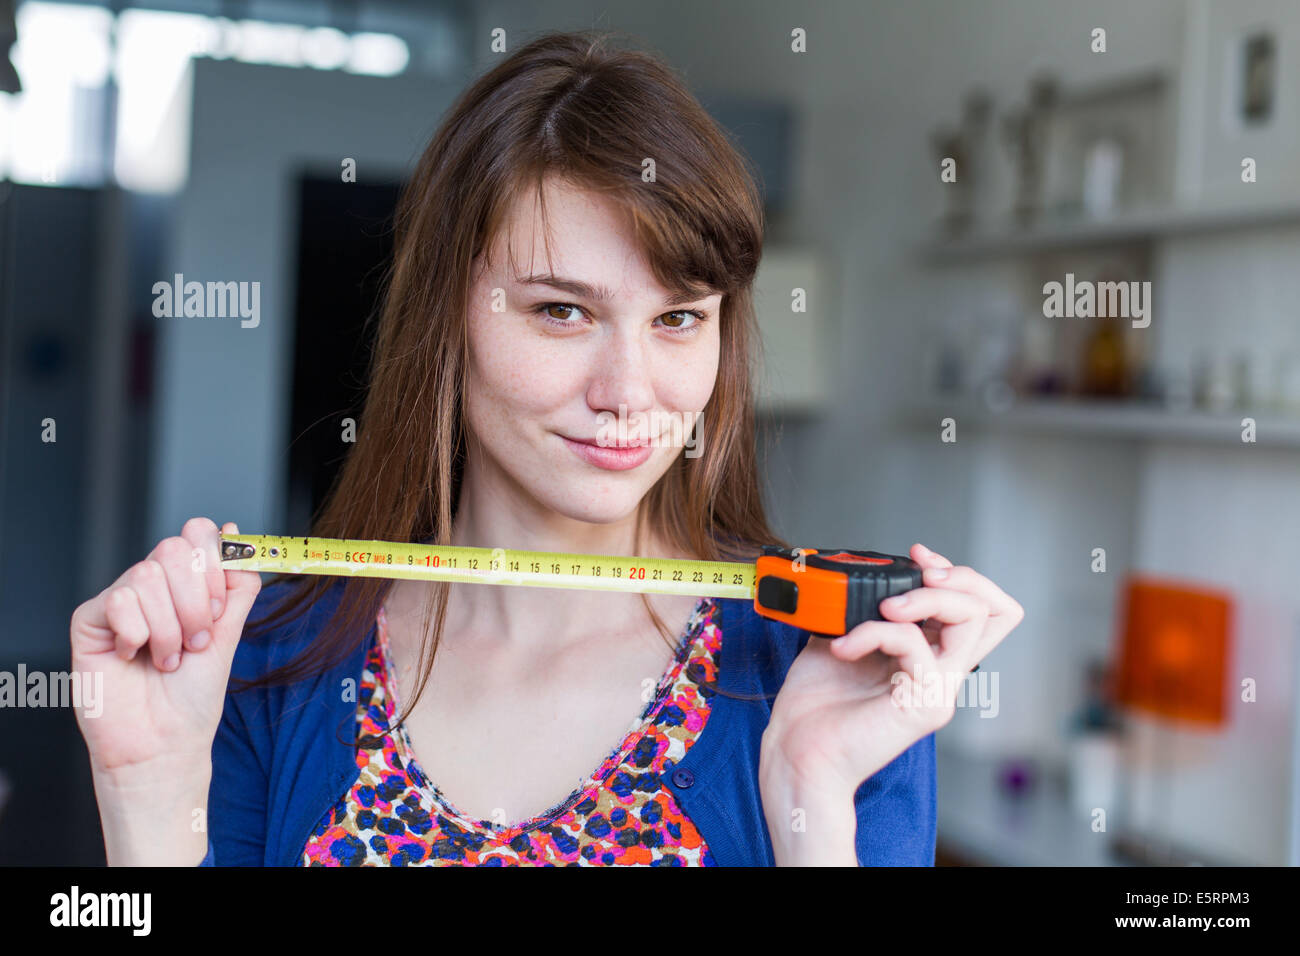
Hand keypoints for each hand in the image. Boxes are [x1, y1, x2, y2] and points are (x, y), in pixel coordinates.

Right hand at [70, 518, 261, 783]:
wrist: (165, 742)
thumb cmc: (193, 696)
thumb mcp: (228, 631)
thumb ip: (237, 583)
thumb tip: (236, 530)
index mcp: (185, 585)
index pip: (198, 535)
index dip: (214, 566)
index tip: (219, 611)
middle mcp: (151, 587)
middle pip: (173, 549)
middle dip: (196, 601)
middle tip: (195, 642)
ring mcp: (119, 601)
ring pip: (147, 575)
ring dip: (169, 628)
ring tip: (166, 660)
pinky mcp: (89, 620)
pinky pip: (118, 599)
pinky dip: (137, 633)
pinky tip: (134, 657)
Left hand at [761, 542, 1023, 798]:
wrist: (797, 754)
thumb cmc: (814, 708)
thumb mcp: (838, 639)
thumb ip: (860, 613)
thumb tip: (858, 583)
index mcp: (928, 658)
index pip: (984, 611)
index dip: (961, 575)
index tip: (918, 556)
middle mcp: (943, 674)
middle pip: (995, 610)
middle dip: (959, 576)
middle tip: (918, 572)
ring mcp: (938, 691)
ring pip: (971, 620)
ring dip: (926, 596)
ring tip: (883, 606)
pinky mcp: (924, 704)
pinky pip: (915, 644)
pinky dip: (875, 631)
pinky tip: (844, 646)